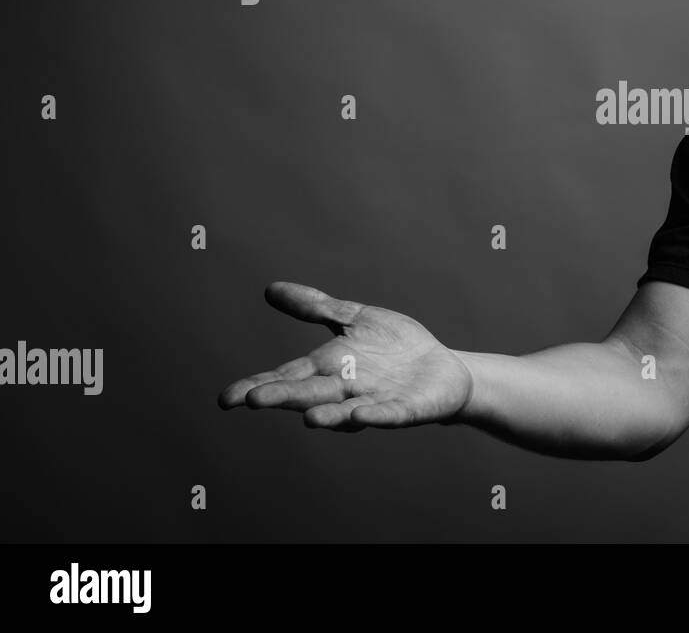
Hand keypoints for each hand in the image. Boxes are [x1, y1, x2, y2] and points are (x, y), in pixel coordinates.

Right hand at [217, 282, 473, 431]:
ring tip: (306, 418)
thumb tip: (270, 289)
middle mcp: (346, 388)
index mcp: (330, 367)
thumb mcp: (355, 319)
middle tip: (253, 400)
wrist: (442, 368)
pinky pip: (388, 415)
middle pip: (310, 393)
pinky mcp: (405, 409)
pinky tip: (360, 416)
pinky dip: (375, 416)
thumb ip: (316, 308)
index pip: (288, 376)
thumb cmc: (395, 348)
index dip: (259, 385)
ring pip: (344, 411)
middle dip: (283, 396)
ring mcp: (375, 401)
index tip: (226, 399)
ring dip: (327, 415)